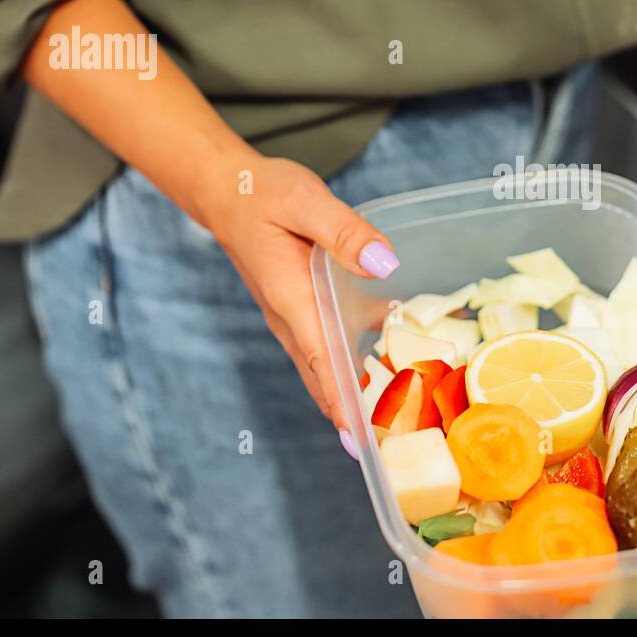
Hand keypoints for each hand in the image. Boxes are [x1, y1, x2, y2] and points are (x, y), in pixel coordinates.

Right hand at [197, 152, 398, 428]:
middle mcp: (293, 320)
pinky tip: (405, 354)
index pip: (321, 363)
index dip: (343, 403)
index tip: (363, 442)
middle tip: (398, 443)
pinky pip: (336, 342)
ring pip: (331, 366)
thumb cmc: (263, 195)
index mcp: (292, 301)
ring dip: (363, 390)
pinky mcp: (307, 308)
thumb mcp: (305, 200)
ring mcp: (298, 318)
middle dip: (358, 413)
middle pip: (326, 379)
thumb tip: (384, 265)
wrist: (229, 192)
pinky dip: (365, 355)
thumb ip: (345, 232)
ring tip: (408, 414)